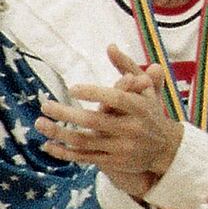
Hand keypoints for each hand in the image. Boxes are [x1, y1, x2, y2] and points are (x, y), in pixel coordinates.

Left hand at [35, 45, 182, 198]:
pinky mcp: (114, 162)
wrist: (166, 148)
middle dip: (67, 114)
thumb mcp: (146, 89)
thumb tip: (110, 47)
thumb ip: (128, 67)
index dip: (95, 93)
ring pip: (85, 141)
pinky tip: (48, 145)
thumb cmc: (150, 112)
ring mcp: (122, 147)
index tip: (72, 88)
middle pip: (94, 121)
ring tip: (40, 123)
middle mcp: (132, 128)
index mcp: (141, 107)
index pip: (118, 98)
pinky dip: (64, 153)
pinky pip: (84, 157)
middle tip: (45, 105)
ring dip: (59, 133)